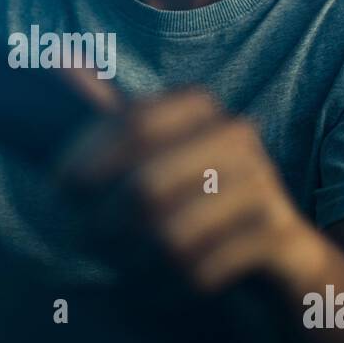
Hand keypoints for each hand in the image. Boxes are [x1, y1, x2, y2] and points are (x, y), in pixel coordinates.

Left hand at [56, 83, 322, 296]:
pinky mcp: (278, 234)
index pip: (133, 123)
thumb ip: (113, 112)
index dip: (88, 157)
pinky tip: (166, 286)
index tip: (58, 188)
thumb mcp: (159, 149)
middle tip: (83, 241)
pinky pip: (202, 269)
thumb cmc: (202, 197)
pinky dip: (173, 285)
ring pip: (171, 234)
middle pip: (147, 184)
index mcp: (201, 107)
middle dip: (104, 220)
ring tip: (120, 268)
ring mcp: (263, 183)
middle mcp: (237, 136)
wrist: (285, 256)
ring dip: (134, 260)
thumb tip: (58, 57)